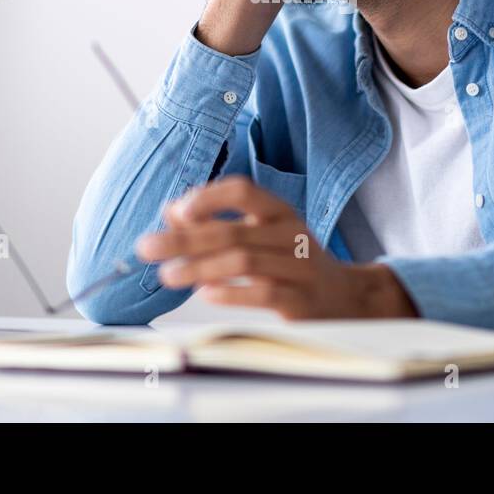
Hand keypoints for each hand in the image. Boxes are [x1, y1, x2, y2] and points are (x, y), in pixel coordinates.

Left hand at [134, 176, 417, 319]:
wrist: (346, 297)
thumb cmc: (292, 261)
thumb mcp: (261, 234)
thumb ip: (219, 222)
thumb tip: (171, 212)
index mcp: (279, 212)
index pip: (243, 192)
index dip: (208, 198)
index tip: (176, 211)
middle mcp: (292, 234)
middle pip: (233, 231)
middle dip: (184, 239)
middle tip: (148, 248)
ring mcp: (300, 267)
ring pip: (245, 261)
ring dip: (200, 268)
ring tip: (168, 275)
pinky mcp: (302, 301)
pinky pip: (265, 293)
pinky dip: (232, 293)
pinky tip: (207, 294)